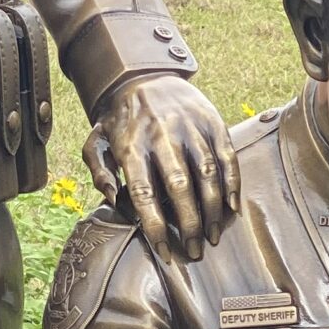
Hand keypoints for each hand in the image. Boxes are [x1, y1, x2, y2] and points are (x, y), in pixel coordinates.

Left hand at [84, 74, 240, 259]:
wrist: (143, 75)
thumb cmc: (120, 121)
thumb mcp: (96, 142)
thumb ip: (98, 172)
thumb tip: (113, 199)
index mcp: (131, 146)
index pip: (144, 193)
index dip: (155, 227)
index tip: (165, 252)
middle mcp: (161, 136)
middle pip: (179, 187)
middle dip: (189, 225)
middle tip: (195, 252)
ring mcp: (189, 127)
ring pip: (206, 174)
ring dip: (213, 210)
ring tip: (213, 235)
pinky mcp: (211, 121)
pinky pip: (225, 156)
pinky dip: (232, 184)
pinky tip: (231, 208)